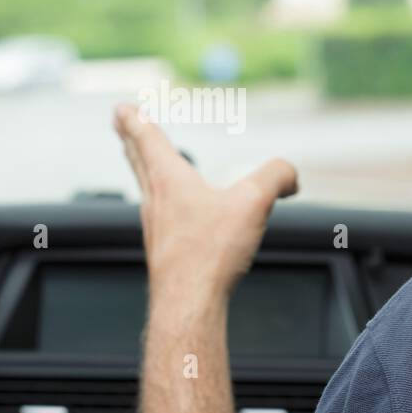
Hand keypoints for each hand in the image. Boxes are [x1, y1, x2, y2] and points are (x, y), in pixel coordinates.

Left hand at [113, 103, 298, 304]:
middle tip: (120, 122)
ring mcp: (156, 227)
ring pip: (146, 187)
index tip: (120, 108)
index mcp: (170, 180)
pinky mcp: (163, 251)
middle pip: (138, 160)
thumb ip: (276, 178)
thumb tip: (291, 176)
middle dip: (130, 137)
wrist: (188, 304)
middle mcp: (156, 200)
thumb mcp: (254, 203)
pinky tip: (172, 211)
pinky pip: (158, 214)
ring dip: (142, 166)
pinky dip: (159, 198)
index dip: (135, 119)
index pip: (148, 139)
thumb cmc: (210, 255)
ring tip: (143, 160)